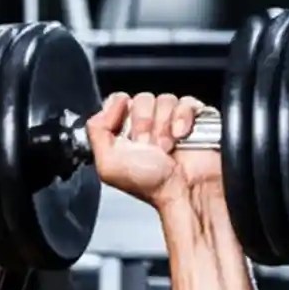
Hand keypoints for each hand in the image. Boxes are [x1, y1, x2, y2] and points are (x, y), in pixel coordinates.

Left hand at [85, 92, 221, 209]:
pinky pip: (185, 101)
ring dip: (163, 126)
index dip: (122, 114)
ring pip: (164, 99)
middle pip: (141, 99)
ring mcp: (170, 119)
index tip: (127, 133)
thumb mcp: (107, 164)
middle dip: (144, 125)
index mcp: (123, 132)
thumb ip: (96, 131)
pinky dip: (182, 118)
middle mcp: (146, 123)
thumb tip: (111, 105)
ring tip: (165, 147)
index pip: (117, 101)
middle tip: (148, 146)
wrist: (183, 190)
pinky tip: (181, 136)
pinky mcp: (192, 117)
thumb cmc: (150, 183)